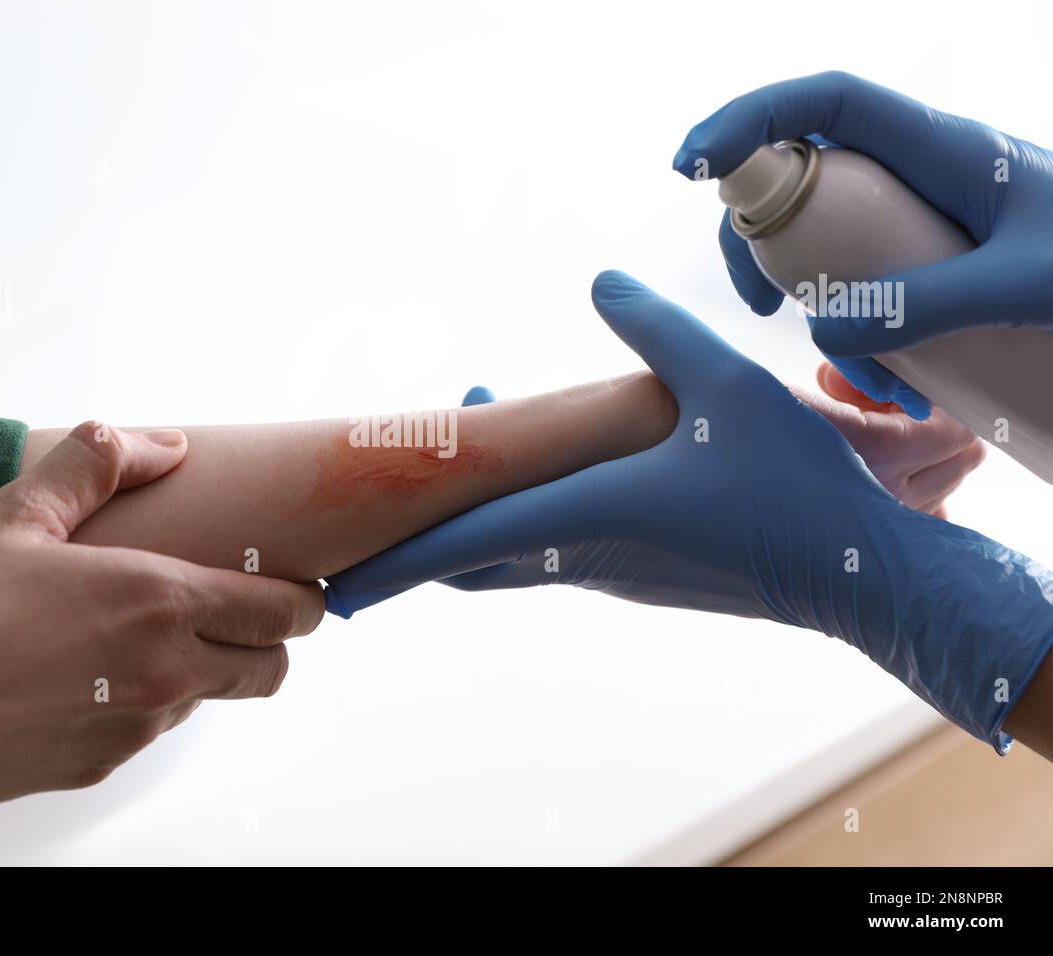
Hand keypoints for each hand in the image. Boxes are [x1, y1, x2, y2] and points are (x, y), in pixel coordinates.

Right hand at [0, 422, 322, 858]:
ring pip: (209, 701)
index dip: (306, 598)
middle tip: (233, 609)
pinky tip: (83, 675)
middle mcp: (163, 673)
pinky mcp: (96, 767)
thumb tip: (163, 443)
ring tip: (137, 634)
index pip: (287, 612)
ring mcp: (133, 729)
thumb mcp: (14, 513)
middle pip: (271, 670)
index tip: (294, 582)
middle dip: (270, 640)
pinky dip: (142, 703)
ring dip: (201, 669)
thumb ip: (97, 468)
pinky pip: (148, 733)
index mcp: (158, 602)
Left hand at [326, 272, 1052, 753]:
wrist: (859, 576)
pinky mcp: (645, 578)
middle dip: (419, 538)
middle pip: (475, 558)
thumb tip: (596, 280)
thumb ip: (651, 330)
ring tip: (469, 437)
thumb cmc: (790, 483)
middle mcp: (586, 559)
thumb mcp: (720, 385)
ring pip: (518, 552)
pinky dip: (525, 519)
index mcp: (588, 518)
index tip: (339, 589)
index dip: (395, 565)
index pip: (463, 546)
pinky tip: (550, 472)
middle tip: (372, 517)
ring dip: (477, 514)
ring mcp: (615, 577)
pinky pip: (559, 552)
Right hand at [673, 71, 1052, 416]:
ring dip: (818, 300)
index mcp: (942, 146)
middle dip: (761, 236)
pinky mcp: (929, 256)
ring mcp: (920, 213)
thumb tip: (823, 332)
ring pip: (826, 232)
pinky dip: (859, 328)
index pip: (826, 101)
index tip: (692, 164)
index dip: (750, 117)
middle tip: (761, 305)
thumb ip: (927, 303)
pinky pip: (864, 276)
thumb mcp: (1026, 284)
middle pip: (801, 172)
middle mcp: (918, 169)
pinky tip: (893, 380)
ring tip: (865, 378)